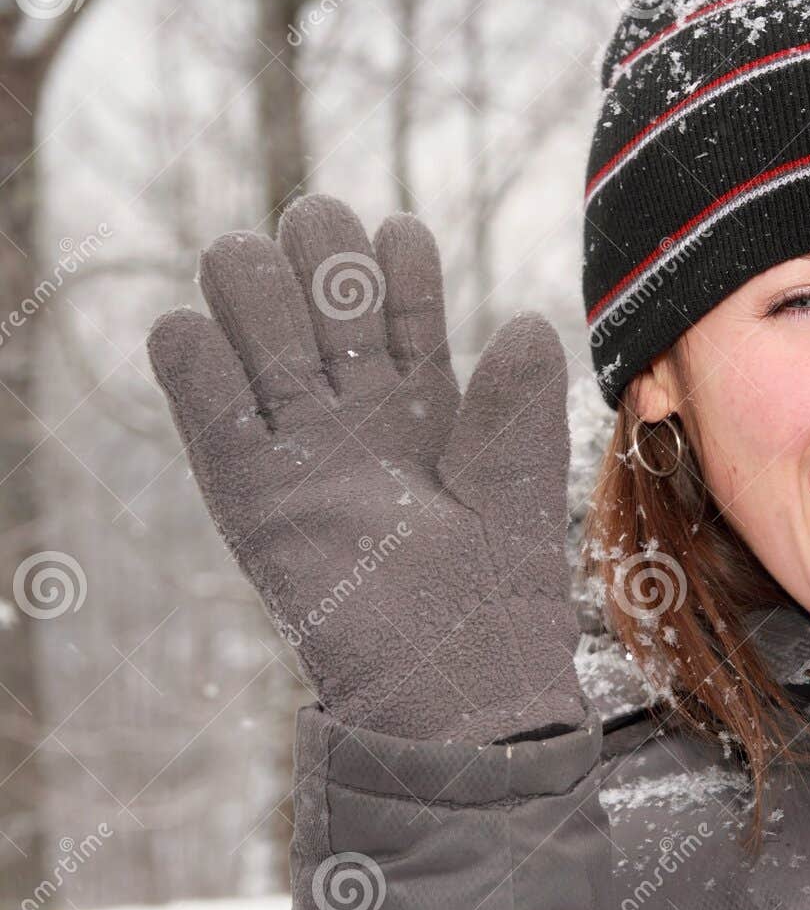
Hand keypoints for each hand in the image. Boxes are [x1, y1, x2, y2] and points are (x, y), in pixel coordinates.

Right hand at [147, 195, 586, 743]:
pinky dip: (193, 376)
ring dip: (253, 298)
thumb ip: (518, 407)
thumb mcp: (520, 489)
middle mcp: (362, 422)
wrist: (453, 687)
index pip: (405, 317)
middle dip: (318, 265)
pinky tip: (186, 327)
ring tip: (249, 253)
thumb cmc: (499, 597)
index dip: (399, 271)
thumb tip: (523, 322)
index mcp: (431, 410)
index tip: (399, 232)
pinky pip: (212, 425)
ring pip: (265, 353)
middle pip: (326, 318)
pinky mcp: (253, 500)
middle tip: (318, 222)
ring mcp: (304, 455)